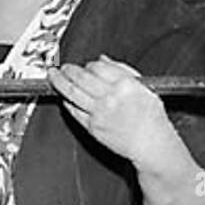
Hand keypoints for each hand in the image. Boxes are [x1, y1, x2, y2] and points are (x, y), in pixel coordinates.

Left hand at [46, 54, 177, 170]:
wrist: (151, 144)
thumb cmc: (151, 118)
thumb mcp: (144, 87)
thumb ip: (122, 71)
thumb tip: (103, 60)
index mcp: (125, 85)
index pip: (98, 67)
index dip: (89, 64)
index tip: (86, 65)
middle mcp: (110, 97)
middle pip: (80, 77)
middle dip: (68, 70)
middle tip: (61, 67)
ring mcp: (99, 112)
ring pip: (72, 92)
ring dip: (59, 82)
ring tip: (53, 76)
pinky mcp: (92, 126)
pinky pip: (74, 111)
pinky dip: (67, 102)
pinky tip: (64, 97)